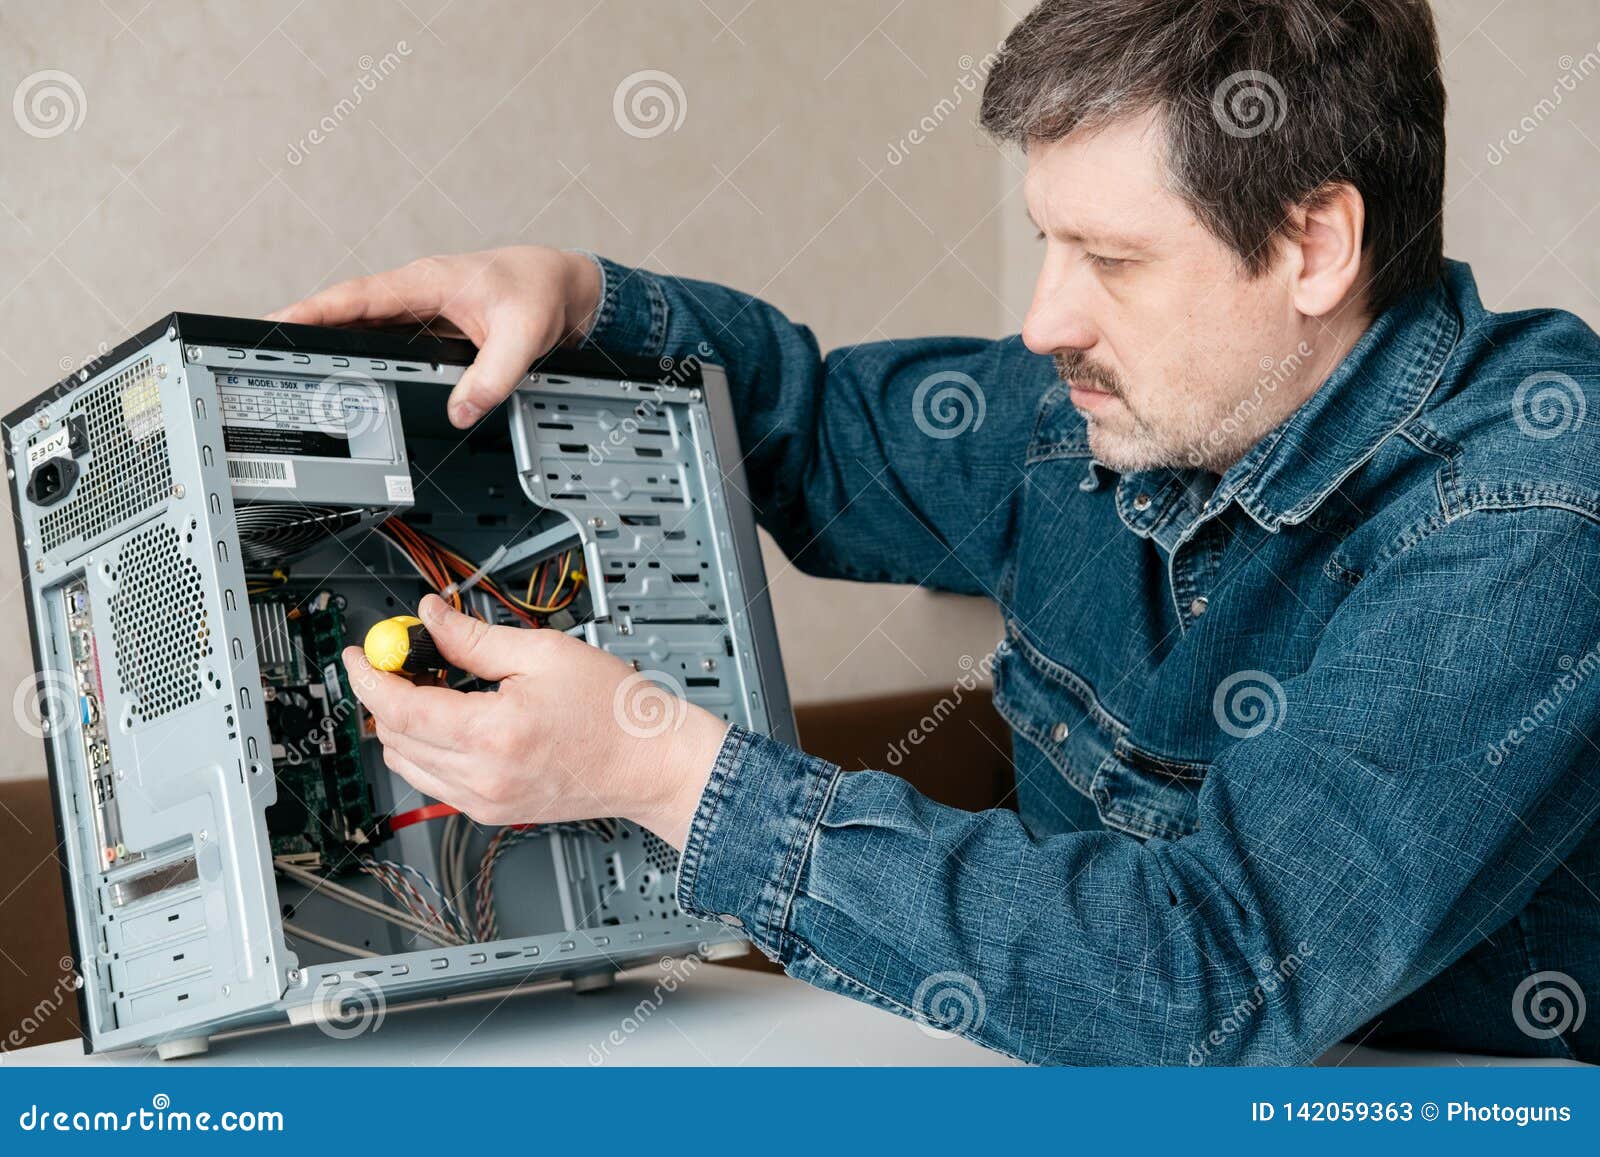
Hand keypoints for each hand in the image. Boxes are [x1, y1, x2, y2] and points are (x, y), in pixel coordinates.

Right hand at [267, 246, 602, 427]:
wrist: (561, 285)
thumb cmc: (540, 292)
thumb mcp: (523, 336)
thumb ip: (494, 376)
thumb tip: (461, 412)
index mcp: (426, 282)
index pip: (356, 297)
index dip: (313, 312)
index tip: (275, 325)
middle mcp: (414, 292)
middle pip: (345, 312)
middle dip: (303, 330)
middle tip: (259, 353)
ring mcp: (417, 308)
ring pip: (359, 326)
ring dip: (326, 343)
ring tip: (285, 369)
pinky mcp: (425, 326)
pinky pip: (380, 338)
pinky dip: (356, 351)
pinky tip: (339, 372)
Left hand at [343, 595, 727, 848]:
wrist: (649, 761)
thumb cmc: (613, 710)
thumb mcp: (543, 652)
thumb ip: (474, 637)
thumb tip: (430, 617)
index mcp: (493, 734)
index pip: (400, 708)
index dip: (370, 676)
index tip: (360, 653)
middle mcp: (483, 777)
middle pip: (396, 738)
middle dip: (386, 695)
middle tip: (402, 660)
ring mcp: (486, 801)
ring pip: (408, 765)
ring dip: (404, 725)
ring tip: (432, 689)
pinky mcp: (493, 812)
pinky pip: (436, 783)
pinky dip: (428, 750)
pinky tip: (452, 722)